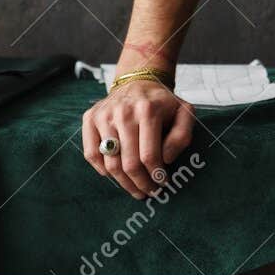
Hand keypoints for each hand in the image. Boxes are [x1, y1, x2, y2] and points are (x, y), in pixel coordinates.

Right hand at [81, 79, 195, 198]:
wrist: (138, 82)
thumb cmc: (163, 103)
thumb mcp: (184, 113)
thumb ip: (182, 136)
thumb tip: (166, 159)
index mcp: (148, 110)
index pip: (149, 156)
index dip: (156, 175)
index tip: (163, 183)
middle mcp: (123, 112)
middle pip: (129, 163)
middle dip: (141, 184)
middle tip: (149, 192)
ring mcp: (104, 115)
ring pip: (110, 163)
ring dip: (123, 183)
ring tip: (134, 189)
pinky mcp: (90, 118)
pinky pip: (91, 154)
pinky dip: (102, 170)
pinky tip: (115, 174)